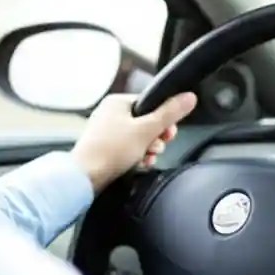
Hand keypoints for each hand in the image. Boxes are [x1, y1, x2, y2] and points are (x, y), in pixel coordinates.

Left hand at [71, 92, 197, 192]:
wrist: (84, 177)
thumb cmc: (111, 150)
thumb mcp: (147, 129)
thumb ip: (170, 113)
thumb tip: (189, 97)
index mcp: (117, 102)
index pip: (150, 104)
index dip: (164, 119)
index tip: (170, 132)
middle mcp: (110, 114)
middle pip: (146, 122)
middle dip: (156, 138)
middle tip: (157, 147)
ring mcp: (106, 132)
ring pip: (138, 138)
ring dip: (148, 149)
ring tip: (147, 158)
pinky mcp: (104, 149)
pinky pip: (128, 149)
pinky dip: (137, 157)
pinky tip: (139, 165)